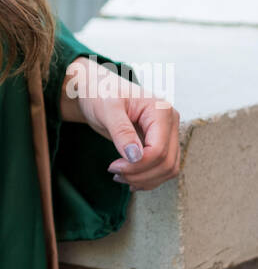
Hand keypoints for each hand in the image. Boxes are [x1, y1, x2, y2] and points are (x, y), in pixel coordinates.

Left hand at [61, 55, 179, 192]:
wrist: (97, 88)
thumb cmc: (101, 92)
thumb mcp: (107, 108)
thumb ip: (121, 131)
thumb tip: (135, 156)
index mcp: (161, 110)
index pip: (158, 150)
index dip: (138, 165)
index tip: (113, 167)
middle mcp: (170, 122)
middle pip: (166, 163)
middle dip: (140, 175)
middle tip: (114, 173)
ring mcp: (168, 133)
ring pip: (168, 169)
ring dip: (145, 180)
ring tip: (119, 176)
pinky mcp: (161, 142)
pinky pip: (162, 167)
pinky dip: (148, 177)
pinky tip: (129, 178)